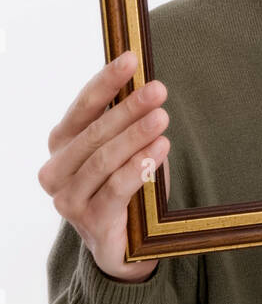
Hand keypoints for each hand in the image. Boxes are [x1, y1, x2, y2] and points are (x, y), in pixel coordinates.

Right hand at [37, 50, 170, 281]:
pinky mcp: (91, 223)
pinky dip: (138, 167)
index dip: (106, 81)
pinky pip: (115, 189)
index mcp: (61, 144)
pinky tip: (158, 150)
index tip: (131, 59)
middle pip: (94, 133)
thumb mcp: (124, 147)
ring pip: (104, 160)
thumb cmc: (125, 185)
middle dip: (128, 108)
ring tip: (162, 119)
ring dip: (135, 136)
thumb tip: (142, 80)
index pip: (82, 107)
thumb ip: (124, 120)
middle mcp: (56, 172)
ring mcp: (69, 200)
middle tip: (158, 90)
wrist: (125, 244)